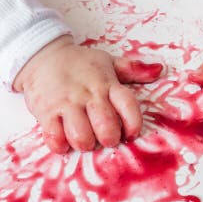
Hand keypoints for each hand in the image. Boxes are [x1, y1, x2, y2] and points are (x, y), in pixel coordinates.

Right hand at [13, 35, 161, 152]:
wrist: (43, 56)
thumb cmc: (79, 63)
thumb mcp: (108, 62)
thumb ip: (133, 69)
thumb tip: (159, 69)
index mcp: (107, 84)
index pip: (128, 105)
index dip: (133, 123)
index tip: (131, 133)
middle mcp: (89, 94)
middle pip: (106, 126)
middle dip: (108, 139)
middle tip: (105, 139)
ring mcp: (67, 103)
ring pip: (81, 135)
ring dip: (85, 143)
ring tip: (84, 140)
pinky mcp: (46, 112)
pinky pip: (55, 137)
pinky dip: (60, 145)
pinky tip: (63, 140)